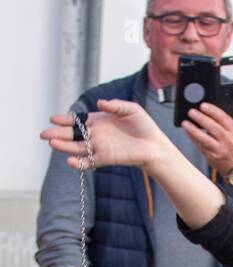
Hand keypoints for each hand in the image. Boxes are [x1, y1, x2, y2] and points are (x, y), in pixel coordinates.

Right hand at [41, 99, 168, 172]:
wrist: (154, 145)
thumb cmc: (143, 126)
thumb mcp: (130, 109)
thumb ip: (115, 105)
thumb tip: (100, 103)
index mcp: (98, 121)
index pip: (77, 120)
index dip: (65, 120)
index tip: (53, 119)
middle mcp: (96, 135)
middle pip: (72, 135)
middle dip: (58, 135)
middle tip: (44, 135)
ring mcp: (99, 147)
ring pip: (77, 148)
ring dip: (64, 147)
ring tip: (52, 144)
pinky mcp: (105, 158)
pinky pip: (89, 162)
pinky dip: (79, 163)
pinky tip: (69, 161)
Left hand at [182, 102, 232, 176]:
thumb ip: (225, 123)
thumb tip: (207, 112)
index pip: (223, 118)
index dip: (212, 111)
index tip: (202, 106)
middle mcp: (228, 141)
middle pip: (214, 128)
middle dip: (201, 119)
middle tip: (191, 112)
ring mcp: (219, 150)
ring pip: (205, 139)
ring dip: (193, 130)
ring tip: (185, 123)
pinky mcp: (211, 157)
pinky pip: (200, 146)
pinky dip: (193, 138)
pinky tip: (188, 132)